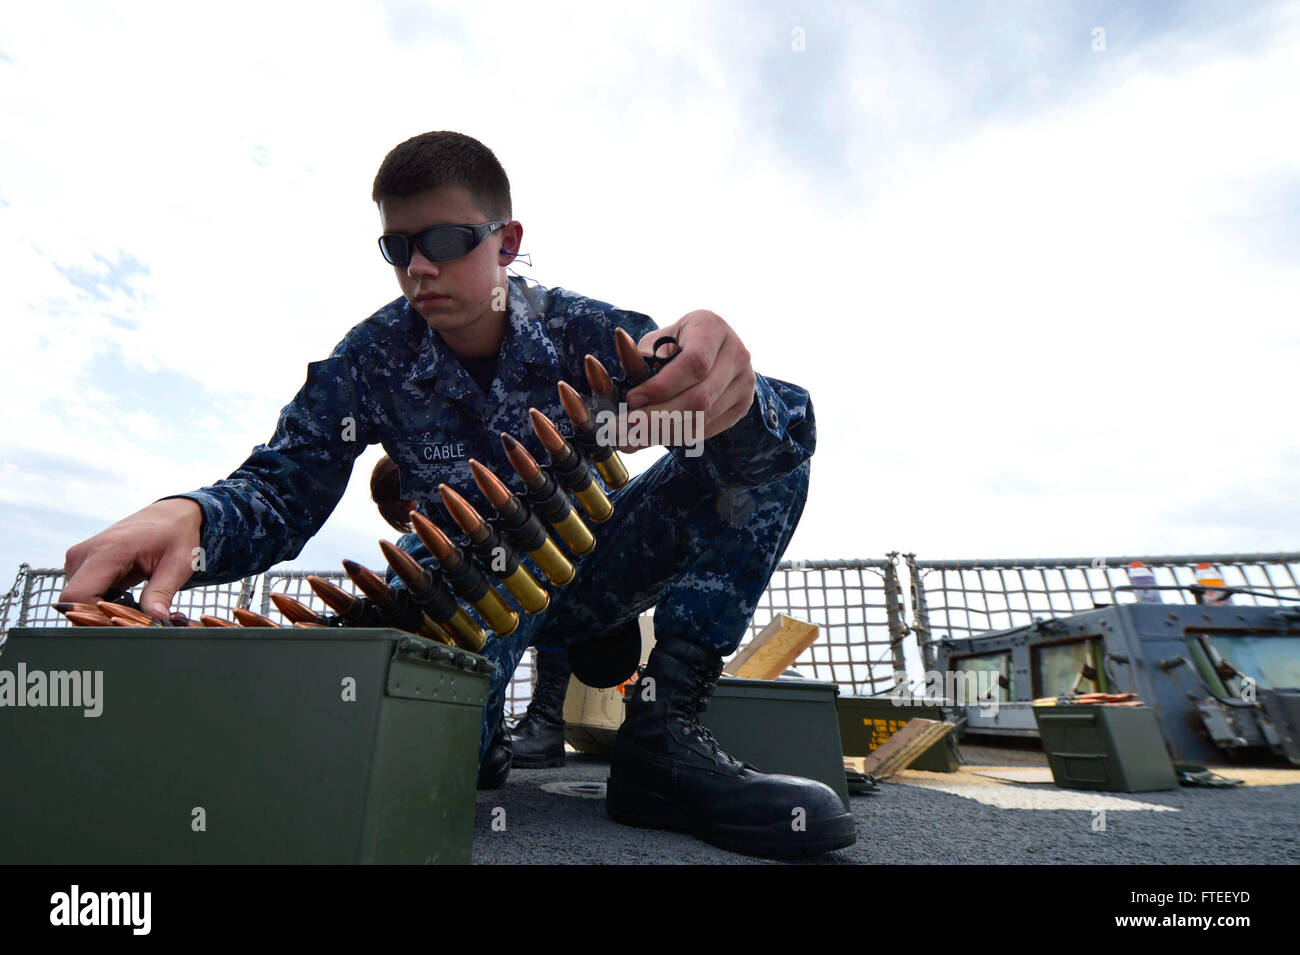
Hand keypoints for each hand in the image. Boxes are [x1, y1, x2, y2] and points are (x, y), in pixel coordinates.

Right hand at [60, 498, 203, 619]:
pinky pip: (83, 592)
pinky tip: (126, 598)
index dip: (93, 618)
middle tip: (135, 619)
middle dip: (101, 617)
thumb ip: (162, 593)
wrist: (169, 516)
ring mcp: (79, 558)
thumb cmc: (175, 536)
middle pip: (75, 601)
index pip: (77, 596)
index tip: (122, 624)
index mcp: (107, 550)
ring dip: (102, 610)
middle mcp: (84, 553)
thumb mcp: (178, 565)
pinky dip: (102, 602)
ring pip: (78, 599)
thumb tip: (155, 619)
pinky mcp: (81, 564)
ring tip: (135, 605)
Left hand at [620, 310, 755, 451]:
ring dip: (662, 433)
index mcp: (712, 328)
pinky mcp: (742, 405)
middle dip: (657, 418)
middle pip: (700, 398)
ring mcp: (744, 382)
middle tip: (624, 431)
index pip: (693, 363)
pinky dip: (675, 436)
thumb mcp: (657, 342)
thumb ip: (641, 360)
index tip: (631, 400)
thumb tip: (626, 390)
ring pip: (701, 419)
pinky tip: (652, 436)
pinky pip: (706, 429)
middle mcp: (736, 353)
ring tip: (631, 440)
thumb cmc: (676, 344)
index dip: (662, 387)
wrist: (710, 352)